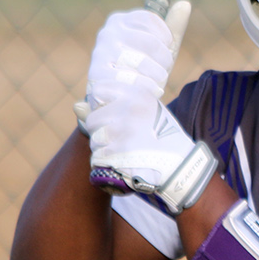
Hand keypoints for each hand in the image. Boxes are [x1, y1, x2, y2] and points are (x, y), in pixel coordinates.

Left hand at [76, 91, 217, 214]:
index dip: (101, 106)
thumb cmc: (161, 139)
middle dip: (102, 133)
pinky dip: (106, 165)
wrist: (182, 168)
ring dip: (104, 150)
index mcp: (137, 94)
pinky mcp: (119, 153)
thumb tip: (76, 107)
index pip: (99, 91)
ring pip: (94, 141)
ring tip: (126, 153)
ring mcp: (123, 131)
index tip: (114, 117)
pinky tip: (123, 165)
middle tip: (123, 141)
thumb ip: (112, 107)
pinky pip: (97, 158)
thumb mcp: (144, 114)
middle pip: (93, 119)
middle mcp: (129, 109)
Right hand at [82, 1, 192, 115]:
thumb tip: (185, 3)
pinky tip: (149, 92)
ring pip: (142, 62)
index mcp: (119, 21)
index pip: (150, 19)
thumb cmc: (142, 71)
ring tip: (156, 83)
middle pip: (150, 42)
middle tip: (162, 71)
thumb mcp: (160, 49)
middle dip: (164, 60)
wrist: (120, 104)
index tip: (166, 48)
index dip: (165, 38)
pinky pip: (133, 81)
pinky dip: (147, 89)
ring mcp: (100, 55)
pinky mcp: (99, 79)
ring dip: (156, 76)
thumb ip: (172, 27)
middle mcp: (106, 34)